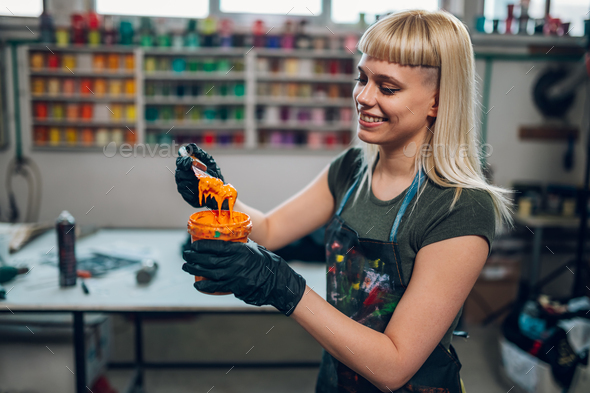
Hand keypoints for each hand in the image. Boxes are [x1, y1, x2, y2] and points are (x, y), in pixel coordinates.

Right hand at [175, 143, 228, 209]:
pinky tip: (198, 188)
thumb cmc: (213, 174)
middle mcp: (183, 176)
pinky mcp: (186, 196)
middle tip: (199, 171)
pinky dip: (191, 189)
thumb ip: (200, 153)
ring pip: (181, 181)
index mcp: (187, 167)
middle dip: (187, 171)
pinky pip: (185, 192)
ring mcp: (183, 186)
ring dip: (190, 179)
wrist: (221, 189)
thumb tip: (189, 146)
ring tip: (201, 180)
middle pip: (179, 172)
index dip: (183, 160)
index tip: (190, 160)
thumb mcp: (209, 161)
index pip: (180, 162)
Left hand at [182, 239, 305, 315]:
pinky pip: (215, 286)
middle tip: (186, 255)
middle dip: (194, 257)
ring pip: (209, 272)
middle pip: (209, 259)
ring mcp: (234, 275)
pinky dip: (204, 285)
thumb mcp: (252, 248)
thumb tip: (224, 240)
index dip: (202, 246)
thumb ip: (238, 245)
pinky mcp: (234, 286)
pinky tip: (197, 283)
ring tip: (187, 266)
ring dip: (195, 269)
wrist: (275, 279)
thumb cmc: (264, 262)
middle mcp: (235, 262)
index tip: (193, 245)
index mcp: (239, 250)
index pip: (216, 246)